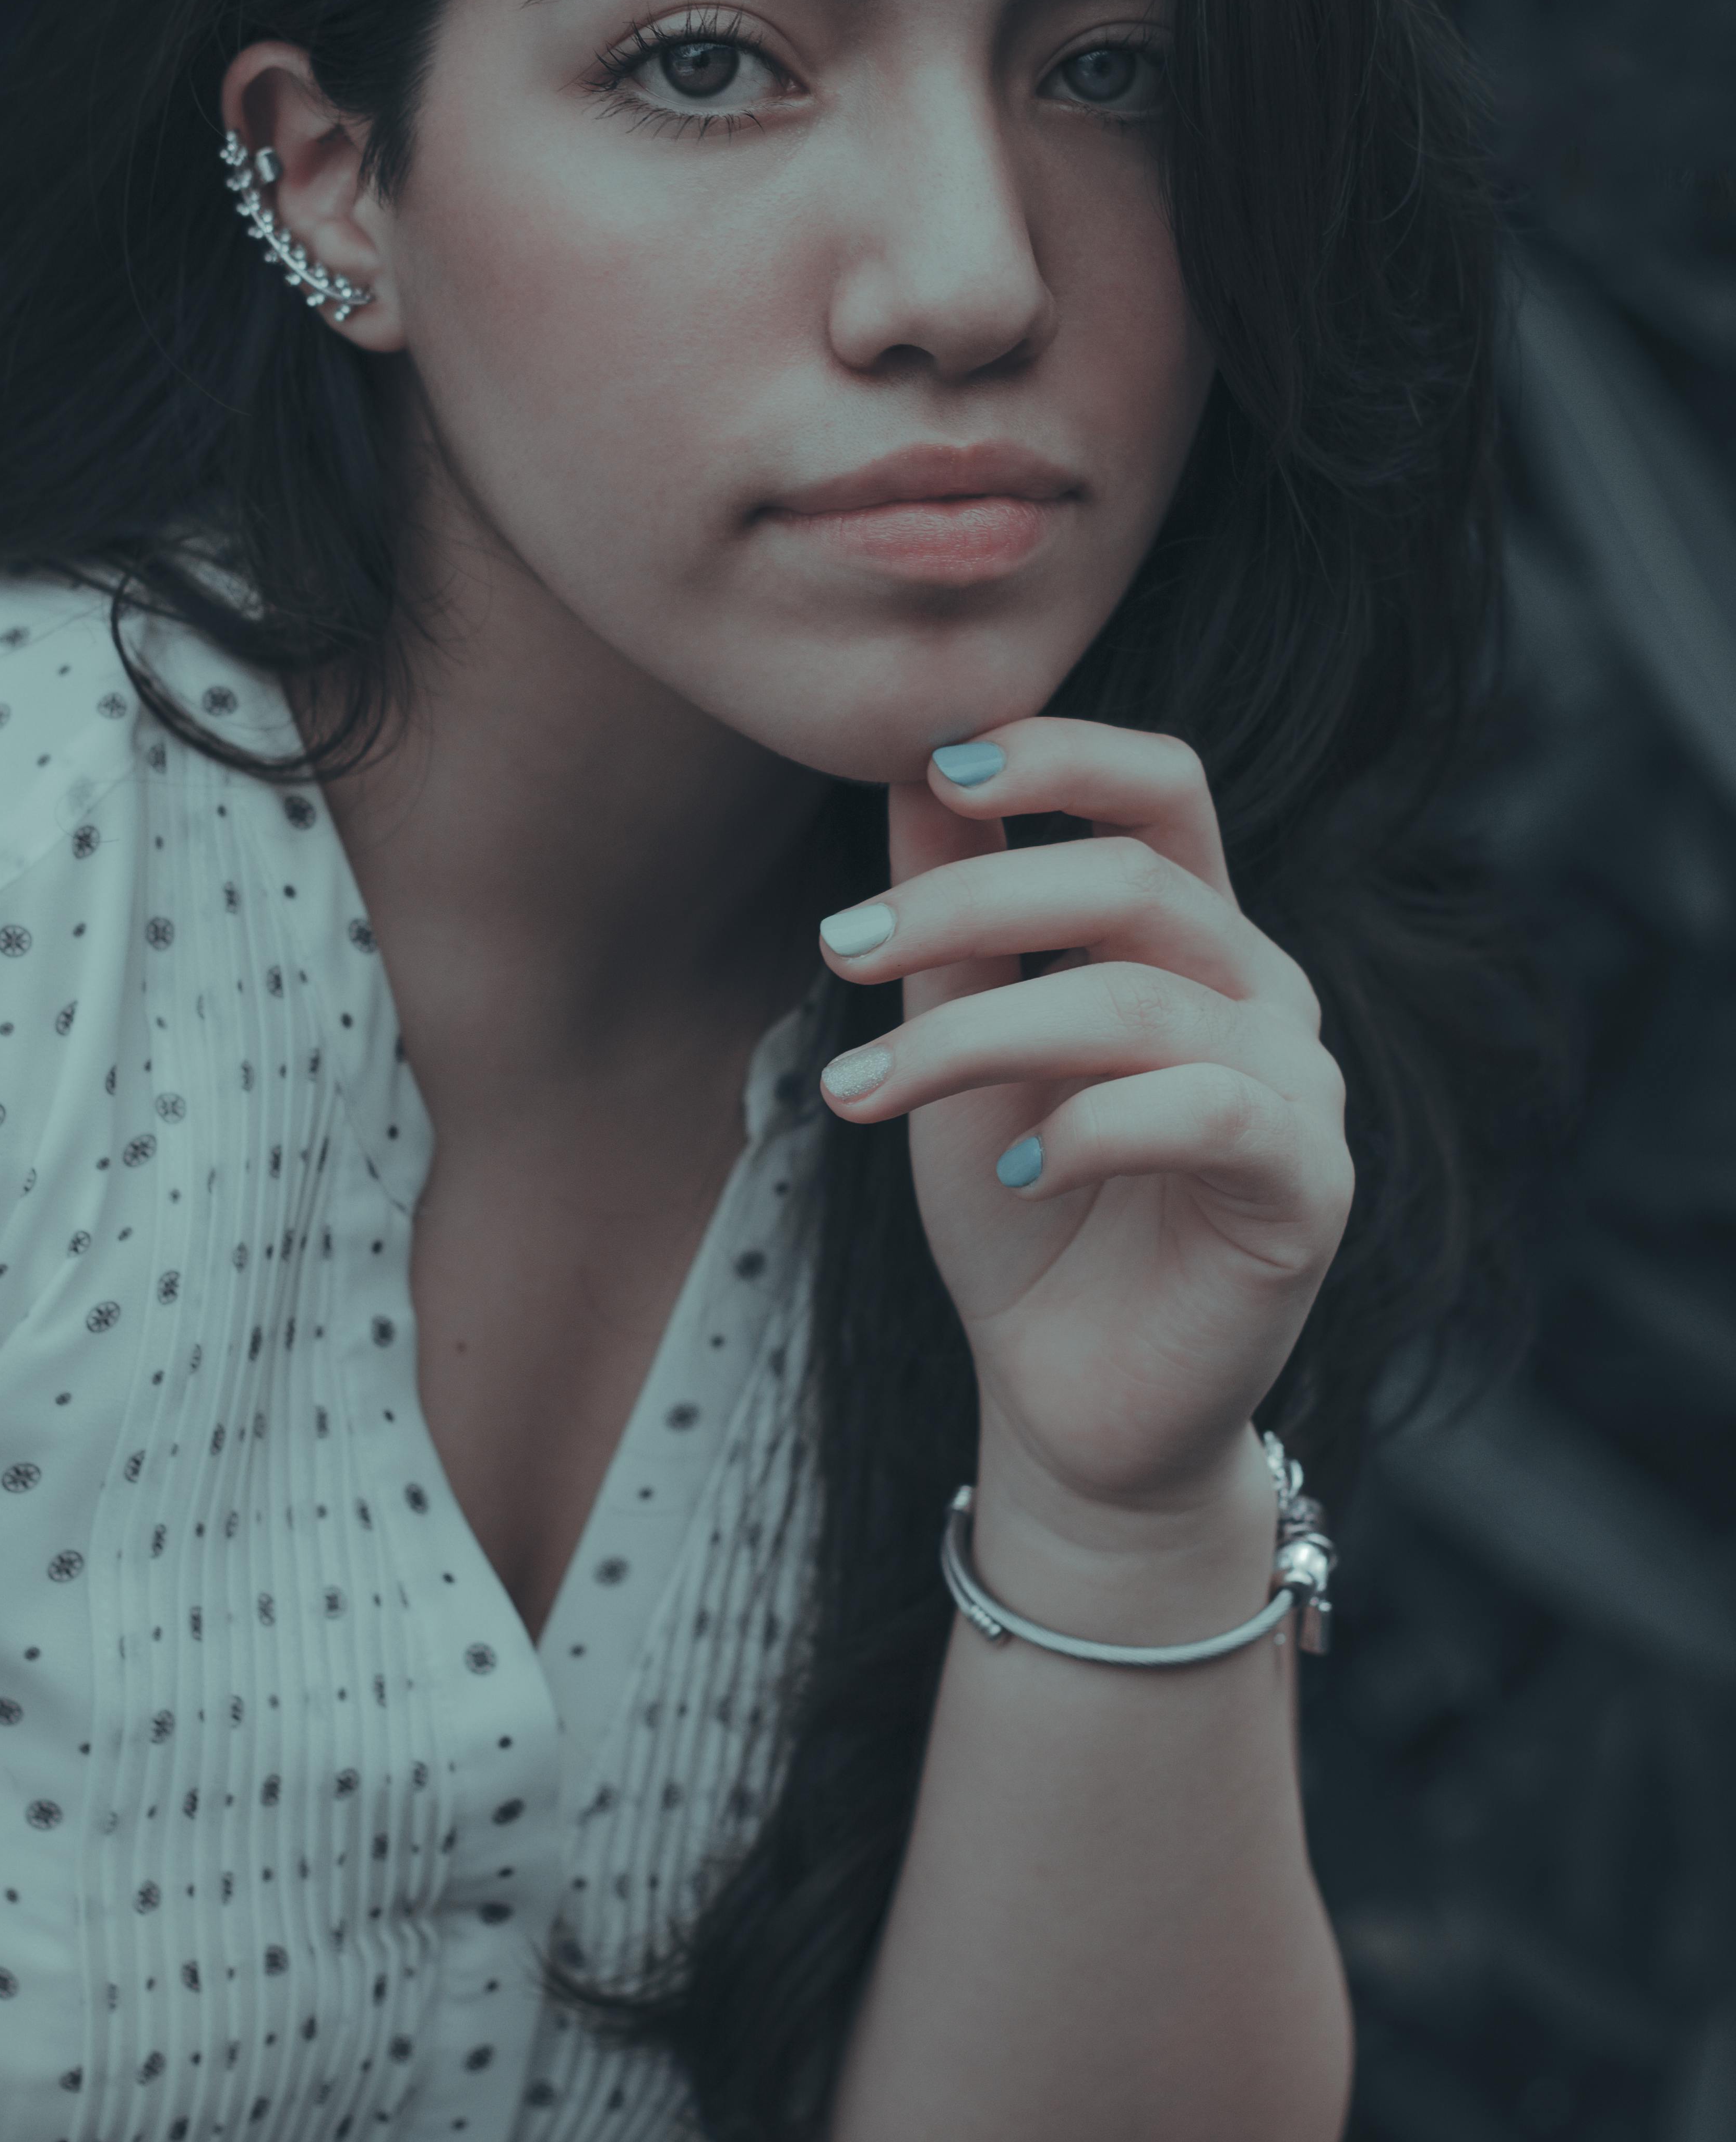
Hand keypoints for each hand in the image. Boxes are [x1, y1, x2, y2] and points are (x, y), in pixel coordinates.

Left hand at [816, 718, 1351, 1542]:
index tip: (938, 764)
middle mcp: (1262, 989)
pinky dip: (1091, 1127)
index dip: (1064, 750)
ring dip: (975, 1036)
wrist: (1067, 1397)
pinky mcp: (1308, 1186)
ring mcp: (1300, 1086)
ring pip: (1139, 999)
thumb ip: (956, 912)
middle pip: (1133, 879)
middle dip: (968, 901)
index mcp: (1193, 934)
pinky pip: (1207, 1111)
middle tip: (840, 944)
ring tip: (863, 1086)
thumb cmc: (1022, 1206)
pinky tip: (1016, 1173)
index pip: (1163, 787)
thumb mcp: (964, 1039)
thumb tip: (917, 762)